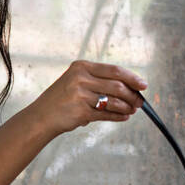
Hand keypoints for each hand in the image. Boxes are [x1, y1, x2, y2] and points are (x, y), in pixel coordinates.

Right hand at [32, 60, 147, 135]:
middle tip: (139, 102)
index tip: (143, 85)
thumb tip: (130, 87)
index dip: (132, 78)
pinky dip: (118, 117)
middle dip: (132, 95)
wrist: (41, 116)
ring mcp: (80, 95)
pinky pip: (106, 114)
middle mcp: (80, 78)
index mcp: (82, 66)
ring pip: (114, 101)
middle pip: (117, 86)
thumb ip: (100, 81)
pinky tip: (123, 117)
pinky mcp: (81, 112)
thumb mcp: (77, 81)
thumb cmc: (62, 98)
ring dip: (126, 107)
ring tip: (131, 110)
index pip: (114, 70)